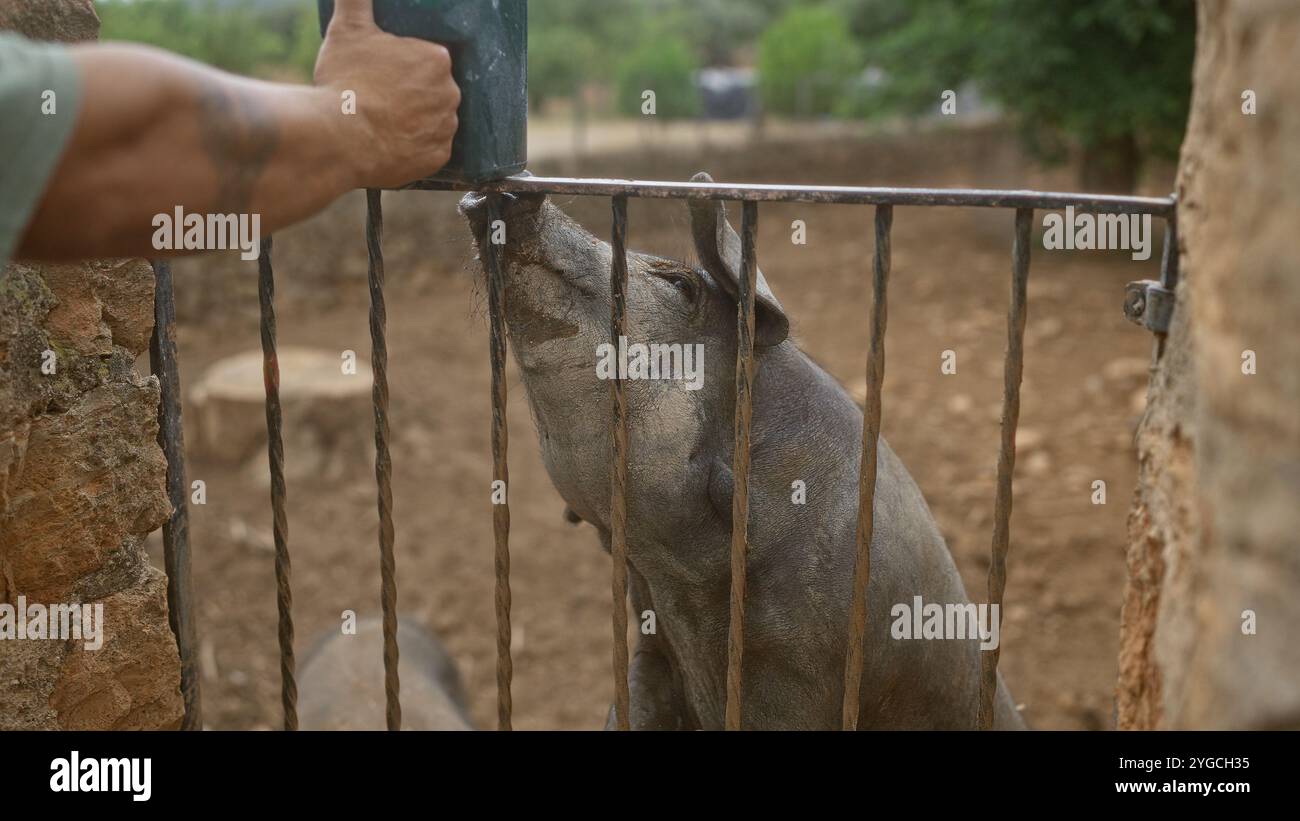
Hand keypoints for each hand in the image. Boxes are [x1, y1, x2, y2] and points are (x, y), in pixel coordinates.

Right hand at [313, 0, 460, 187]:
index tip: (382, 74)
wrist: (339, 138)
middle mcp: (450, 93)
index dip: (402, 67)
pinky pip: (430, 150)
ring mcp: (446, 128)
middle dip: (410, 94)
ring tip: (383, 121)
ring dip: (415, 121)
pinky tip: (391, 142)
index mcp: (436, 58)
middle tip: (379, 98)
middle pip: (432, 90)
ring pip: (433, 120)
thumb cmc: (346, 81)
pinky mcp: (438, 158)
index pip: (425, 59)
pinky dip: (414, 148)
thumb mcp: (348, 30)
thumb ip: (356, 1)